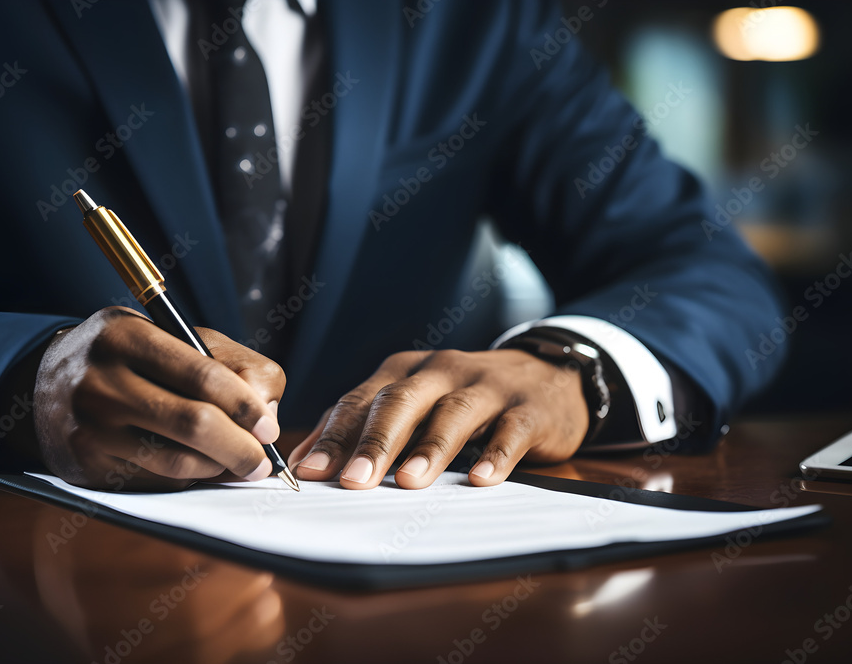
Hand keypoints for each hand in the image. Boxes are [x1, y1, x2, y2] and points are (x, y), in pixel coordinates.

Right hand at [33, 307, 284, 490]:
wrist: (44, 385)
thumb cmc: (132, 359)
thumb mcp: (177, 339)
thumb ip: (234, 365)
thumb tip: (268, 418)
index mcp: (127, 335)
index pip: (203, 374)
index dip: (245, 406)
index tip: (269, 429)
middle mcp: (102, 379)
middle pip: (193, 422)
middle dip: (240, 448)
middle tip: (262, 462)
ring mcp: (90, 425)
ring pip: (176, 460)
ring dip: (218, 468)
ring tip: (236, 464)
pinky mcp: (86, 465)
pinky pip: (155, 481)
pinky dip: (187, 478)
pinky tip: (196, 467)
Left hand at [287, 349, 588, 488]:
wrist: (548, 375)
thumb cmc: (466, 397)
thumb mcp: (415, 403)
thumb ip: (362, 425)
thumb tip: (303, 460)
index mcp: (406, 370)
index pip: (362, 401)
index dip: (335, 436)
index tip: (311, 472)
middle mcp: (442, 371)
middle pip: (402, 402)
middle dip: (375, 442)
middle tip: (353, 480)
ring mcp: (486, 386)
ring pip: (452, 414)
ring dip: (429, 448)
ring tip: (409, 481)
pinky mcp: (528, 408)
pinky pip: (510, 430)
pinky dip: (496, 454)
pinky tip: (482, 479)